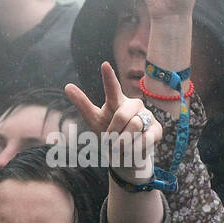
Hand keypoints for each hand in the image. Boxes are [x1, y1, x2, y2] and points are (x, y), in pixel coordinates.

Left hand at [64, 62, 161, 185]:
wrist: (125, 157)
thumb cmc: (109, 134)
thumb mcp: (94, 120)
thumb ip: (83, 104)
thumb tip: (67, 85)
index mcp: (117, 101)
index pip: (112, 88)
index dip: (109, 78)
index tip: (104, 65)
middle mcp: (133, 105)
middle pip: (122, 115)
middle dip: (114, 132)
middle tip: (110, 141)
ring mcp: (147, 116)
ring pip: (134, 127)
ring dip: (123, 142)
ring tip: (120, 146)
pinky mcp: (156, 130)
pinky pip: (145, 139)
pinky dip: (134, 148)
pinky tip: (132, 150)